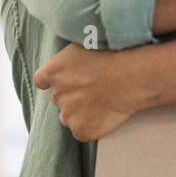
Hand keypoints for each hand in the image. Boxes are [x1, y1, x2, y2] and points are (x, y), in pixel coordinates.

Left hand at [33, 42, 150, 142]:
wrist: (133, 77)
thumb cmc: (114, 54)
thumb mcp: (84, 44)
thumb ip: (69, 57)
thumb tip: (67, 59)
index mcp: (53, 71)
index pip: (42, 80)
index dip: (54, 81)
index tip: (66, 80)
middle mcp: (56, 94)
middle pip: (59, 98)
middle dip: (72, 95)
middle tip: (94, 89)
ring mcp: (68, 115)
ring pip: (68, 116)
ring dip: (80, 112)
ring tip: (102, 102)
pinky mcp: (82, 130)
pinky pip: (81, 131)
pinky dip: (91, 126)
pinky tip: (105, 115)